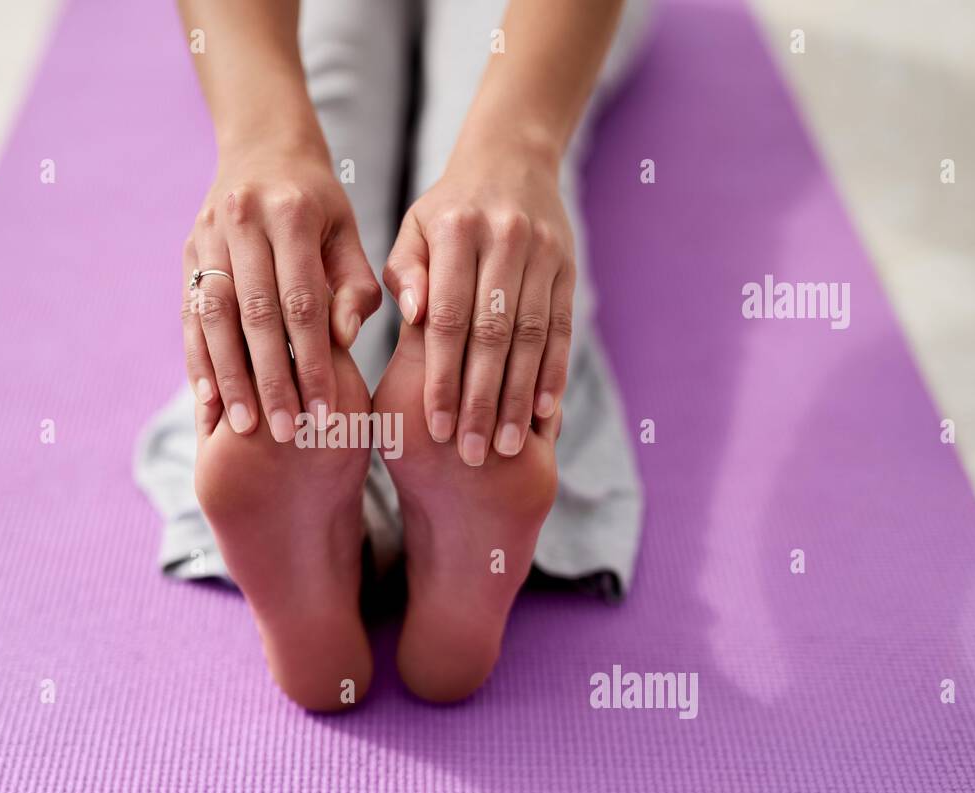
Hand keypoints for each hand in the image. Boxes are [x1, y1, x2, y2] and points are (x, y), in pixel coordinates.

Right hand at [181, 146, 380, 440]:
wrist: (263, 147)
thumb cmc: (319, 205)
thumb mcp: (347, 234)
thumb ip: (353, 287)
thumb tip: (343, 342)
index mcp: (291, 214)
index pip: (303, 302)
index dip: (312, 360)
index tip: (324, 408)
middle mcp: (243, 221)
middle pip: (256, 315)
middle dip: (271, 379)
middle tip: (286, 432)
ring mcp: (208, 236)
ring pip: (214, 318)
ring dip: (228, 377)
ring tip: (244, 426)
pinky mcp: (188, 252)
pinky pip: (189, 315)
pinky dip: (198, 360)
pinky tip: (209, 400)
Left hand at [383, 147, 574, 465]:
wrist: (512, 157)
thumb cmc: (446, 209)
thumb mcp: (413, 229)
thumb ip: (405, 274)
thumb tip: (413, 319)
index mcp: (454, 231)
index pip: (448, 319)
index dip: (443, 377)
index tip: (435, 426)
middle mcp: (503, 241)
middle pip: (492, 336)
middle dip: (480, 400)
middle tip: (469, 453)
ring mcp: (542, 254)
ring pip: (531, 338)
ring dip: (518, 397)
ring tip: (506, 446)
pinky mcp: (568, 269)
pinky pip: (562, 329)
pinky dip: (554, 372)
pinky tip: (544, 413)